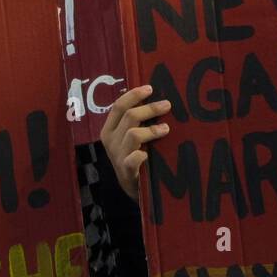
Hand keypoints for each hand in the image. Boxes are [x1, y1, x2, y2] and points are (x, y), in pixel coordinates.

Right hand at [99, 84, 171, 201]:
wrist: (132, 189)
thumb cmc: (134, 158)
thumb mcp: (129, 139)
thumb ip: (136, 123)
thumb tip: (158, 99)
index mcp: (109, 130)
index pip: (118, 106)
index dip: (134, 95)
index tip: (150, 88)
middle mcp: (110, 141)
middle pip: (130, 116)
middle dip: (150, 108)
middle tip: (167, 105)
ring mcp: (117, 156)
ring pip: (134, 134)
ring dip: (153, 129)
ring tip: (166, 128)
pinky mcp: (126, 172)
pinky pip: (134, 158)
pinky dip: (145, 153)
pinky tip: (153, 153)